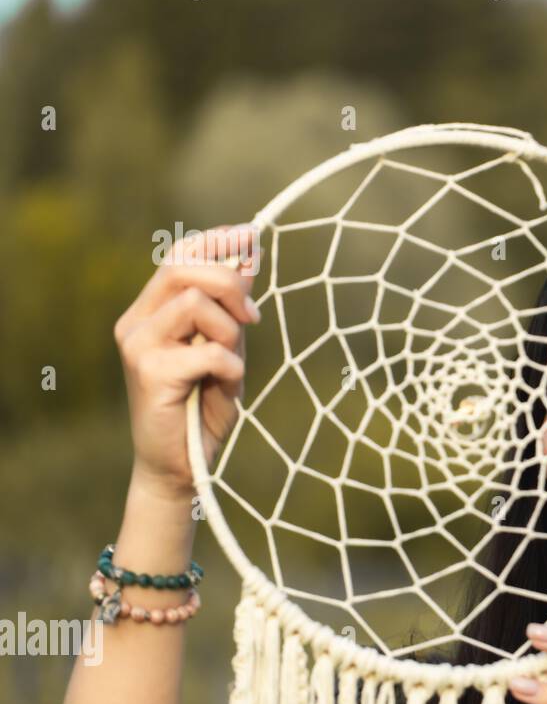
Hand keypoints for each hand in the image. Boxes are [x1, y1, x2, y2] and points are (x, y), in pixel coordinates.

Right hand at [114, 225, 260, 500]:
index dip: (214, 242)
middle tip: (252, 317)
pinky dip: (230, 366)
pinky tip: (224, 385)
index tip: (250, 237)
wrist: (180, 465)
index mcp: (150, 313)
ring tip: (230, 363)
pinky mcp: (150, 372)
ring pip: (195, 302)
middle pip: (183, 268)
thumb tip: (248, 256)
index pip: (177, 257)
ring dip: (230, 331)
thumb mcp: (225, 348)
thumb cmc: (201, 406)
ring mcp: (138, 346)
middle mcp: (137, 323)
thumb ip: (231, 309)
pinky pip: (208, 350)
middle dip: (229, 283)